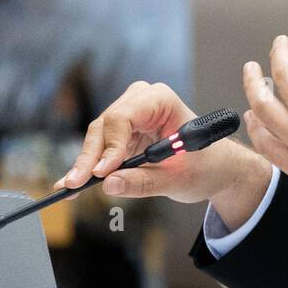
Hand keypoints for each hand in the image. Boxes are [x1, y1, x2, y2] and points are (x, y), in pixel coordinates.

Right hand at [54, 81, 271, 226]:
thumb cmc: (206, 167)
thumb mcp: (177, 180)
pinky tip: (75, 183)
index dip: (109, 146)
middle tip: (75, 185)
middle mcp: (143, 100)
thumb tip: (109, 184)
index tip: (100, 172)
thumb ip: (143, 182)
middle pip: (106, 126)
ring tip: (71, 188)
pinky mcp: (125, 130)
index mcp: (162, 101)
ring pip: (99, 136)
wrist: (216, 168)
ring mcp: (131, 113)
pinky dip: (92, 165)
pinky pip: (102, 146)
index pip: (123, 117)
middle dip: (90, 157)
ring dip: (86, 163)